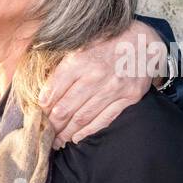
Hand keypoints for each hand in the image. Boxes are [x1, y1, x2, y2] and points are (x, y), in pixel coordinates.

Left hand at [40, 19, 167, 148]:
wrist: (145, 41)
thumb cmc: (108, 41)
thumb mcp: (81, 42)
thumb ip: (63, 62)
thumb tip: (43, 85)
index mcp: (80, 60)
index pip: (53, 90)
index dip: (43, 106)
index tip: (37, 114)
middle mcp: (96, 75)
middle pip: (66, 108)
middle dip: (52, 124)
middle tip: (44, 133)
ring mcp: (114, 88)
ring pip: (82, 117)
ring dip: (66, 132)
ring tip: (56, 141)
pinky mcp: (128, 97)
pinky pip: (104, 119)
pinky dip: (88, 131)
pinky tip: (76, 137)